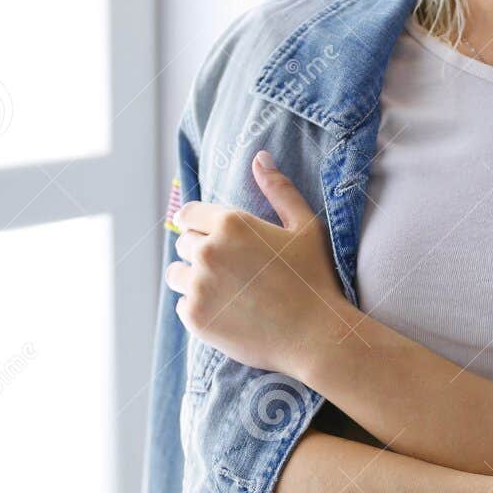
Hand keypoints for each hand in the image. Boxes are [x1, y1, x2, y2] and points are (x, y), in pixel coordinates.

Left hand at [164, 151, 344, 378]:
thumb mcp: (305, 226)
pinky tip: (228, 312)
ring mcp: (198, 285)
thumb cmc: (314, 278)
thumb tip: (260, 156)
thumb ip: (279, 189)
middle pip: (183, 244)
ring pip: (177, 275)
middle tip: (233, 271)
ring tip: (226, 291)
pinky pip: (182, 305)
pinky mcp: (195, 317)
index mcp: (230, 223)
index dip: (199, 225)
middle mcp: (208, 251)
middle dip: (201, 253)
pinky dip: (199, 308)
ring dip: (193, 279)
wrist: (316, 335)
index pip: (188, 214)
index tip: (215, 239)